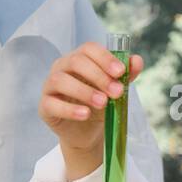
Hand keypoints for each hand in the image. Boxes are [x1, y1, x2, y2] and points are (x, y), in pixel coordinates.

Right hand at [39, 42, 143, 173]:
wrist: (87, 132)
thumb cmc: (99, 104)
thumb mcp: (115, 90)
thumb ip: (126, 75)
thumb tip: (137, 61)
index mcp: (79, 58)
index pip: (88, 49)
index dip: (104, 58)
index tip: (121, 72)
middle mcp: (61, 68)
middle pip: (75, 61)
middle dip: (98, 76)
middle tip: (117, 92)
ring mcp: (50, 86)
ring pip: (60, 80)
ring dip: (84, 91)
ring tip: (102, 103)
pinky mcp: (44, 106)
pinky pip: (51, 104)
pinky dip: (69, 109)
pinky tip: (85, 114)